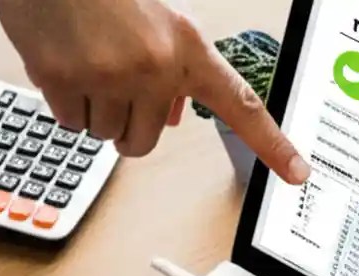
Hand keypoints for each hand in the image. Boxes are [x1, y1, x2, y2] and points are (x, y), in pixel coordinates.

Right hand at [0, 0, 310, 182]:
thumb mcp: (157, 20)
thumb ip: (172, 69)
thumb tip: (168, 119)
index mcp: (187, 48)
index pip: (241, 106)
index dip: (272, 144)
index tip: (296, 173)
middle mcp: (154, 67)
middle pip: (143, 143)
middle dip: (126, 126)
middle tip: (114, 88)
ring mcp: (107, 76)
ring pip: (103, 134)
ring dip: (94, 110)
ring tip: (88, 62)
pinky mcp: (62, 80)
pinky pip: (69, 122)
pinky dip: (64, 101)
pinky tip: (64, 60)